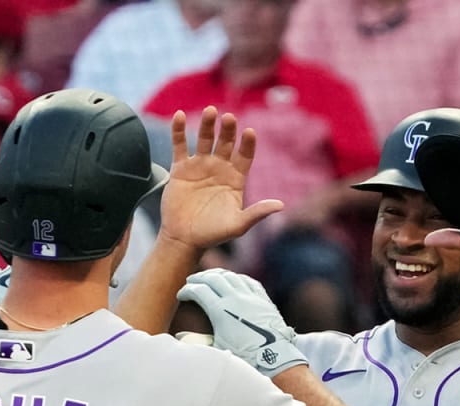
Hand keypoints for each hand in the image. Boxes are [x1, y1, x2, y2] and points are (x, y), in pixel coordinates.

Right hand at [157, 107, 283, 251]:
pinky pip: (179, 145)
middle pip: (225, 142)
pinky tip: (179, 116)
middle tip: (229, 118)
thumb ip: (257, 213)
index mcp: (235, 178)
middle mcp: (219, 168)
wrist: (184, 239)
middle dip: (228, 130)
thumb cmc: (213, 234)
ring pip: (204, 139)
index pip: (245, 155)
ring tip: (211, 111)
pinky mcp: (180, 168)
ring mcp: (199, 166)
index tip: (249, 132)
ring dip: (207, 125)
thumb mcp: (238, 225)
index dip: (247, 144)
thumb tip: (281, 205)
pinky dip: (178, 130)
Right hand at [177, 268, 304, 376]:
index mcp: (220, 310)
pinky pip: (248, 281)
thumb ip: (197, 340)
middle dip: (199, 278)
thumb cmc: (244, 356)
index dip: (187, 291)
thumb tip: (180, 336)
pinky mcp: (263, 299)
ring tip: (209, 277)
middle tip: (191, 281)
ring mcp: (250, 297)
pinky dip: (237, 278)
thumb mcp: (217, 349)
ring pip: (231, 276)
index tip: (181, 295)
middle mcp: (235, 299)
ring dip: (217, 274)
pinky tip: (233, 279)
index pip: (199, 291)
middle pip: (213, 278)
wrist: (273, 357)